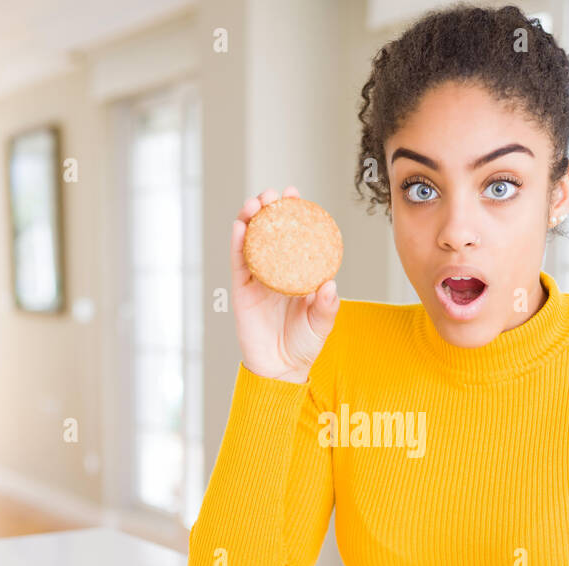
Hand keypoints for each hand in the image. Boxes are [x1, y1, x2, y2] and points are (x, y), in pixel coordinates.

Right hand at [230, 185, 339, 383]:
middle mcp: (277, 269)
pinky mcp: (241, 289)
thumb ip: (326, 306)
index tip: (296, 195)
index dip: (295, 214)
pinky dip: (237, 242)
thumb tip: (330, 285)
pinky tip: (239, 226)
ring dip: (251, 218)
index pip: (296, 236)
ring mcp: (257, 277)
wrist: (280, 368)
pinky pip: (238, 261)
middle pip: (270, 231)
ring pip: (252, 240)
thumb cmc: (303, 344)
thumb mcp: (321, 324)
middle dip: (270, 208)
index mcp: (298, 272)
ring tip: (255, 203)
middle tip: (273, 195)